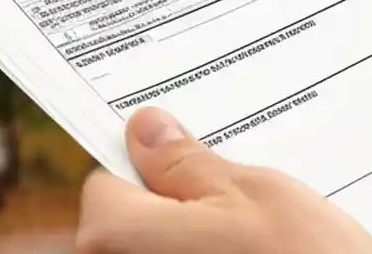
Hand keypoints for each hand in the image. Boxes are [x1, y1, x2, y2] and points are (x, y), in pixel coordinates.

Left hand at [77, 107, 371, 252]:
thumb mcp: (254, 194)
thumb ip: (187, 162)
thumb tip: (146, 130)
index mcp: (117, 236)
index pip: (108, 180)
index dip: (155, 166)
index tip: (192, 157)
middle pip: (135, 221)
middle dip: (182, 204)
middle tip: (242, 201)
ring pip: (167, 249)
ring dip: (204, 240)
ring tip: (263, 240)